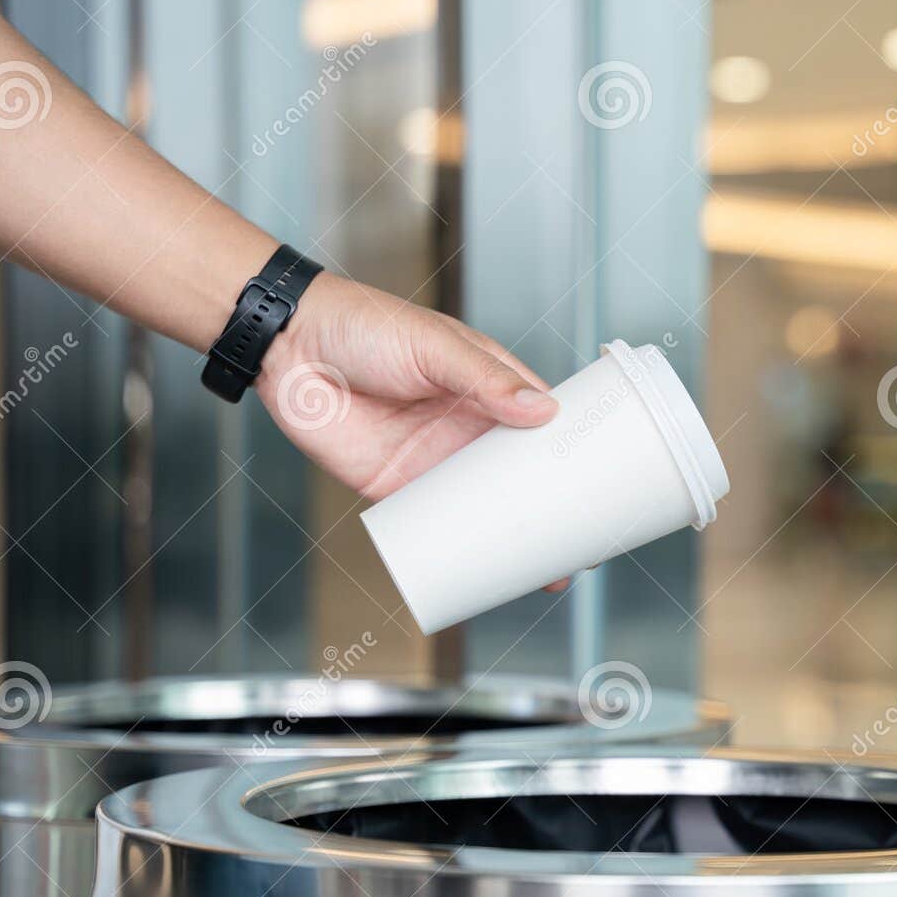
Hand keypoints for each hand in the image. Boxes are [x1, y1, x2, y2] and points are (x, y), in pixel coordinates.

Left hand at [255, 273, 570, 593]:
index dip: (576, 452)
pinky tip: (484, 571)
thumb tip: (543, 411)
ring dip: (517, 537)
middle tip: (588, 544)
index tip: (608, 480)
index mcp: (488, 386)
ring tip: (550, 571)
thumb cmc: (362, 325)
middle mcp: (469, 427)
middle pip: (524, 475)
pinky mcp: (399, 488)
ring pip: (488, 506)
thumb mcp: (433, 345)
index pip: (546, 422)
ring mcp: (437, 460)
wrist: (288, 348)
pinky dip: (462, 548)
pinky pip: (438, 525)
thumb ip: (485, 379)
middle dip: (556, 509)